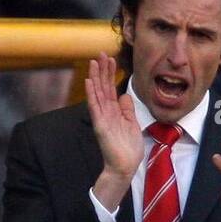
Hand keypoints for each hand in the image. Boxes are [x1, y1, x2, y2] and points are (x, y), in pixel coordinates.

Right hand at [85, 52, 143, 204]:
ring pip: (97, 94)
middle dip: (102, 71)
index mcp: (114, 112)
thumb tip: (125, 95)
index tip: (110, 59)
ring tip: (93, 63)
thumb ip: (127, 110)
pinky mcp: (100, 126)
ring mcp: (102, 119)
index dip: (110, 73)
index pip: (111, 89)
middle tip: (100, 54)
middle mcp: (106, 113)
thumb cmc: (128, 149)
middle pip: (103, 88)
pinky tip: (88, 82)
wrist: (125, 167)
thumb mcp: (132, 124)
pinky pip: (95, 107)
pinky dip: (91, 95)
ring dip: (95, 78)